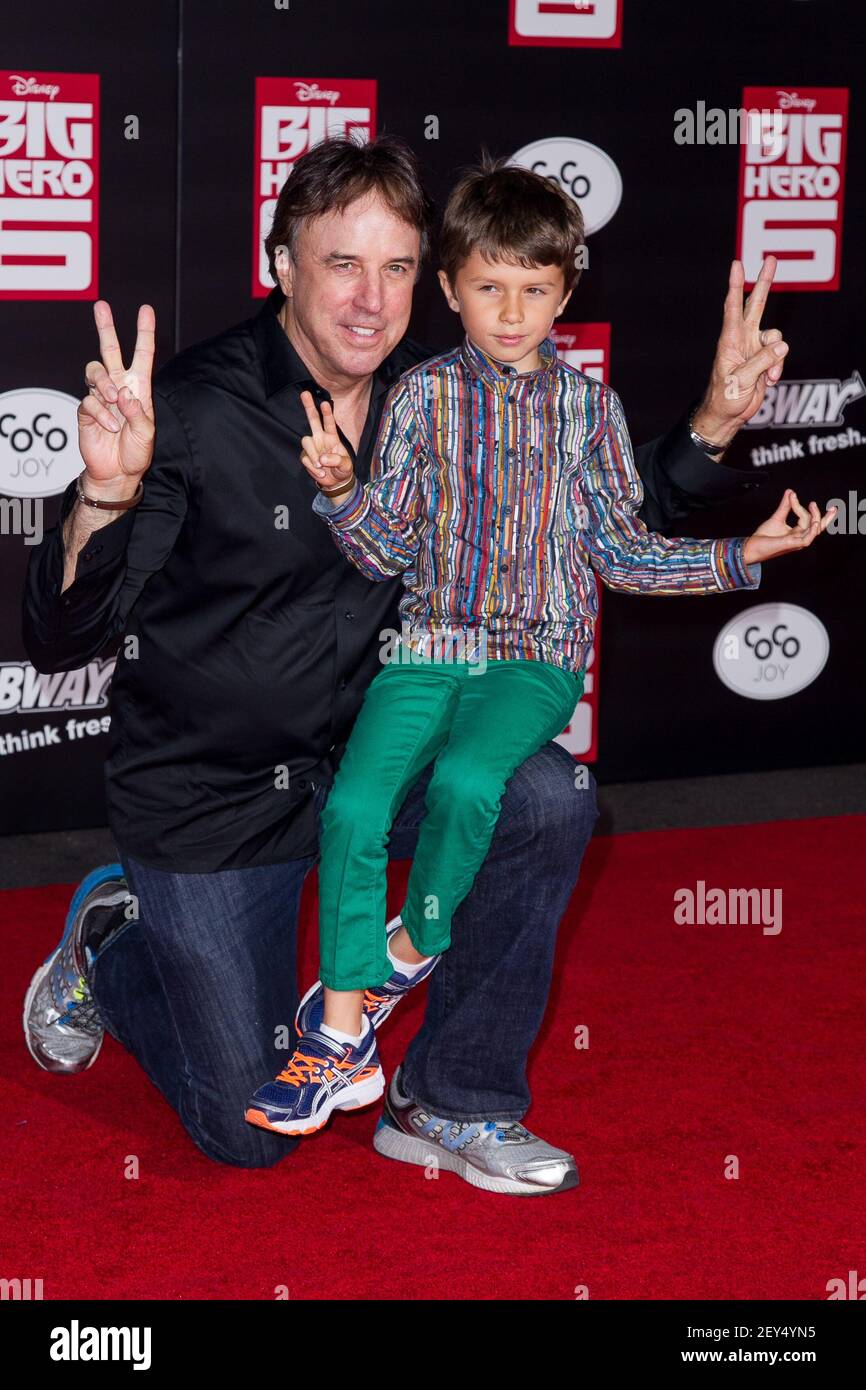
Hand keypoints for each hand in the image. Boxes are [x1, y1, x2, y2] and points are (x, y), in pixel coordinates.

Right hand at [79, 301, 155, 496]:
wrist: (117, 472)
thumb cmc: (136, 452)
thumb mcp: (147, 434)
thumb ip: (138, 413)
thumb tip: (123, 394)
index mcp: (139, 388)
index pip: (142, 355)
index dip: (144, 332)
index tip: (146, 310)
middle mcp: (119, 387)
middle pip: (109, 350)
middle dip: (106, 328)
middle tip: (101, 306)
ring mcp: (100, 397)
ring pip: (95, 371)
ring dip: (103, 383)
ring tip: (113, 400)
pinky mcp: (86, 410)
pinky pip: (88, 401)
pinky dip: (100, 413)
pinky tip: (110, 426)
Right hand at [299, 390, 354, 489]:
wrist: (335, 483)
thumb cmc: (342, 470)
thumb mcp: (346, 466)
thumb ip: (337, 460)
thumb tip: (322, 458)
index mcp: (332, 437)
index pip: (329, 422)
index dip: (327, 413)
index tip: (325, 403)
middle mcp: (320, 438)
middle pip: (313, 419)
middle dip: (308, 406)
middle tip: (304, 393)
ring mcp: (312, 446)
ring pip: (306, 442)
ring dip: (313, 454)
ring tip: (321, 466)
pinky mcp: (306, 457)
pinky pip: (305, 458)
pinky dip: (312, 467)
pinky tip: (320, 472)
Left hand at [692, 257, 788, 444]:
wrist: (727, 415)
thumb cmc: (725, 398)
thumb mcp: (740, 381)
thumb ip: (761, 362)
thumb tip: (782, 346)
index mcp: (730, 341)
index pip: (733, 307)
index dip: (736, 285)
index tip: (737, 264)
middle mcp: (742, 340)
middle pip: (755, 305)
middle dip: (764, 283)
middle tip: (771, 259)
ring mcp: (754, 348)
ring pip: (776, 337)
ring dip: (777, 358)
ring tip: (768, 377)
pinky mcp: (764, 360)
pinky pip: (779, 355)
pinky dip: (778, 368)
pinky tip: (769, 381)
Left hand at [743, 489, 836, 566]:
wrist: (752, 546)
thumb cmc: (764, 536)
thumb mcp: (777, 517)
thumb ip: (785, 506)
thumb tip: (790, 492)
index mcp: (797, 532)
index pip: (807, 519)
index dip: (801, 506)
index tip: (792, 495)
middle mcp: (799, 537)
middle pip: (818, 527)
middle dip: (827, 518)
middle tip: (834, 508)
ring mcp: (797, 542)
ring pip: (814, 530)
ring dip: (815, 517)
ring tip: (813, 505)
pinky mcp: (791, 544)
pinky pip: (807, 539)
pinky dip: (812, 530)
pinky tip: (814, 522)